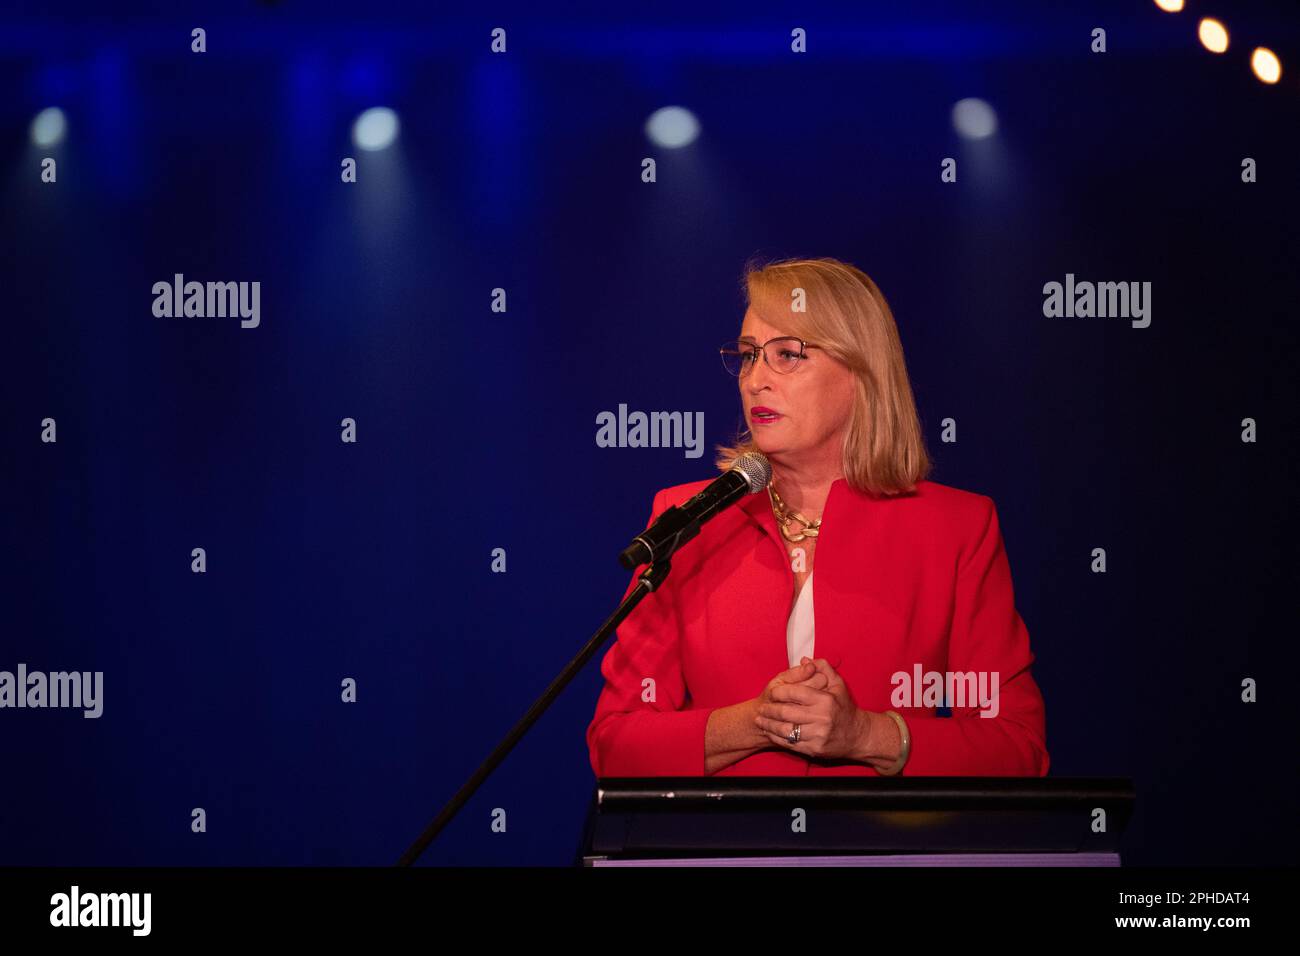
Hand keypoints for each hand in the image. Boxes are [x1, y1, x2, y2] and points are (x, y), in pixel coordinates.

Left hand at [754, 656, 868, 760]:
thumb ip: (823, 668)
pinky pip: (790, 743)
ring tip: (760, 721)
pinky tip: (770, 732)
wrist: (858, 736)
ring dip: (769, 725)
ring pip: (786, 730)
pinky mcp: (814, 749)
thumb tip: (805, 661)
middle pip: (787, 712)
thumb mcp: (838, 685)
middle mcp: (822, 718)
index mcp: (826, 700)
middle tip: (761, 708)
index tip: (772, 692)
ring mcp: (818, 735)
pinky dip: (777, 738)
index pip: (796, 693)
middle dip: (770, 710)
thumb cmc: (844, 707)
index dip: (780, 692)